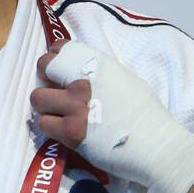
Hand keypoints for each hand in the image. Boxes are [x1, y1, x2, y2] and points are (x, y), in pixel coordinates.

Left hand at [31, 39, 193, 192]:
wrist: (155, 144)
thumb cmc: (145, 114)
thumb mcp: (124, 80)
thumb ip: (99, 75)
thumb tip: (77, 76)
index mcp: (98, 65)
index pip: (60, 48)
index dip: (55, 59)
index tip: (59, 72)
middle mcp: (83, 81)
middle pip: (43, 67)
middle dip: (46, 79)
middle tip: (55, 93)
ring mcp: (75, 107)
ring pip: (37, 98)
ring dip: (46, 106)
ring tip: (58, 114)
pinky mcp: (70, 132)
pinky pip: (44, 124)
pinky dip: (51, 128)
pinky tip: (64, 131)